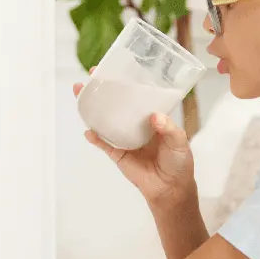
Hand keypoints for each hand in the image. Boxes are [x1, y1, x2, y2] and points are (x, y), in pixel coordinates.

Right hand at [73, 78, 195, 207]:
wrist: (171, 189)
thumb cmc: (178, 162)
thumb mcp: (179, 142)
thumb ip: (169, 129)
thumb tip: (155, 117)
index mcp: (150, 117)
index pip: (136, 96)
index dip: (125, 82)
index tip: (114, 69)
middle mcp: (134, 124)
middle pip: (115, 104)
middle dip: (102, 90)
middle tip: (91, 76)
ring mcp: (124, 138)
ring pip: (104, 120)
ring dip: (91, 108)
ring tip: (80, 94)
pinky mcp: (117, 153)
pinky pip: (103, 143)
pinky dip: (95, 137)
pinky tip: (88, 130)